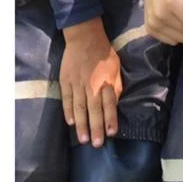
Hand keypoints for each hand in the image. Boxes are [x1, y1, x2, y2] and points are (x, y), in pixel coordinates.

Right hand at [59, 18, 121, 146]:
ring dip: (81, 124)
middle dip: (96, 128)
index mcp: (106, 81)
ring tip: (83, 139)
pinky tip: (70, 123)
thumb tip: (114, 105)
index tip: (111, 134)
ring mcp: (77, 83)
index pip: (109, 104)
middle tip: (96, 144)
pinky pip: (66, 99)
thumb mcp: (116, 69)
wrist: (84, 37)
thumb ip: (116, 87)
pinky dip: (68, 111)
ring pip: (79, 107)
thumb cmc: (104, 54)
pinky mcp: (66, 81)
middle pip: (94, 109)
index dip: (110, 120)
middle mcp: (92, 84)